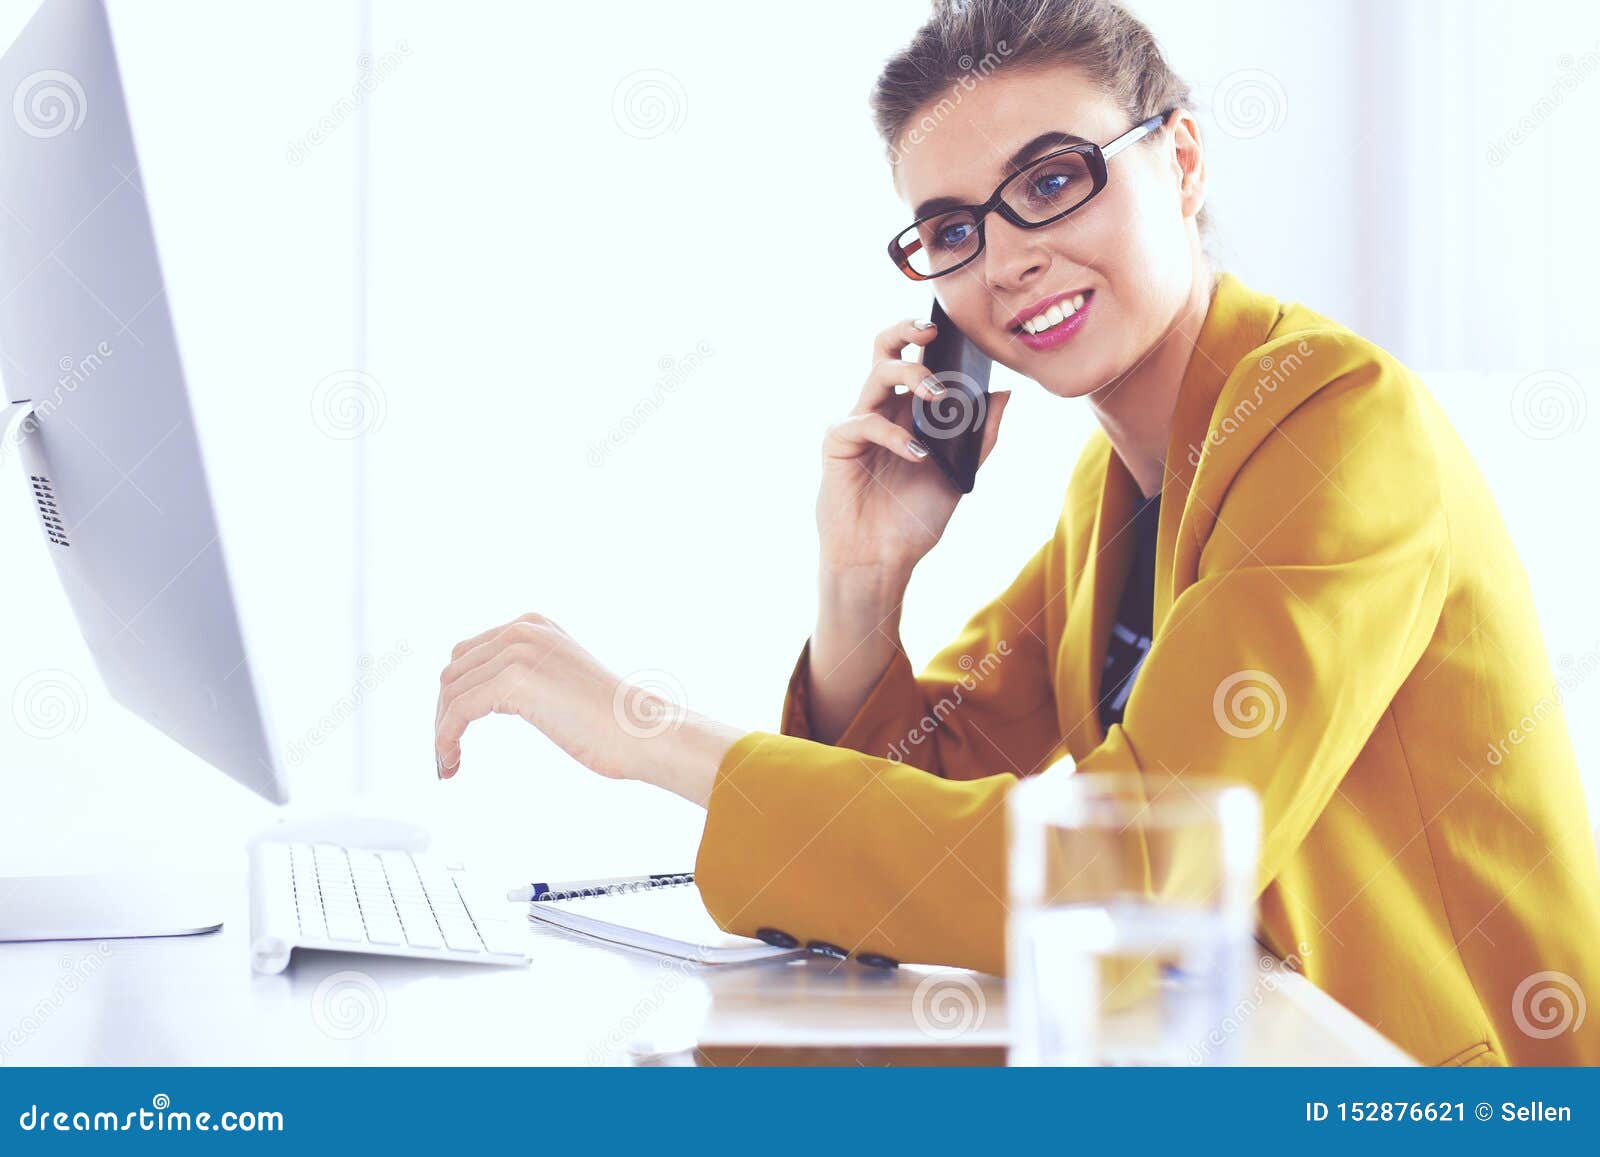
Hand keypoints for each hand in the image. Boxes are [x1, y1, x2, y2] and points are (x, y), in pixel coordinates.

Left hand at [433, 613, 739, 804]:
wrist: (641, 731)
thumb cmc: (612, 720)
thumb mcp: (561, 681)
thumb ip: (528, 675)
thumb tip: (487, 695)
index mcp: (534, 625)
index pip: (469, 654)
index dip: (455, 695)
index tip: (453, 730)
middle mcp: (523, 630)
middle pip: (454, 671)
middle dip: (445, 713)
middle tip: (447, 750)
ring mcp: (518, 652)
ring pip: (450, 693)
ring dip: (441, 731)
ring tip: (448, 761)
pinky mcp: (513, 681)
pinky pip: (457, 712)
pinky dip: (444, 739)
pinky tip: (450, 762)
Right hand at [816, 318, 1010, 583]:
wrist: (883, 558)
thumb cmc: (915, 517)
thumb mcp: (961, 473)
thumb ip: (981, 435)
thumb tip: (1004, 392)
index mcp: (908, 411)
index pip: (916, 359)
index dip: (931, 339)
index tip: (961, 330)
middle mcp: (881, 409)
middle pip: (885, 349)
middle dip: (907, 330)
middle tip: (933, 331)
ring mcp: (858, 423)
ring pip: (877, 374)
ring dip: (911, 374)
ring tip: (937, 393)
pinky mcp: (839, 443)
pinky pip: (865, 423)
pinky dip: (895, 435)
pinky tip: (918, 454)